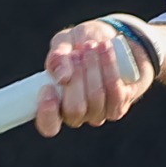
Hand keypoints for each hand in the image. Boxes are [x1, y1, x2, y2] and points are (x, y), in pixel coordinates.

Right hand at [32, 18, 157, 136]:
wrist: (113, 41)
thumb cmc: (81, 44)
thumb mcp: (64, 43)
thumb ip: (58, 56)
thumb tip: (61, 76)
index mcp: (54, 105)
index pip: (48, 125)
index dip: (47, 113)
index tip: (47, 88)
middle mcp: (76, 115)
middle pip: (74, 110)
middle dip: (76, 78)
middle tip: (77, 53)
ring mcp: (98, 113)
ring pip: (96, 98)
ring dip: (93, 68)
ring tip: (92, 45)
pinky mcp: (118, 106)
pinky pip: (115, 92)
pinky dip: (109, 68)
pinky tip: (105, 50)